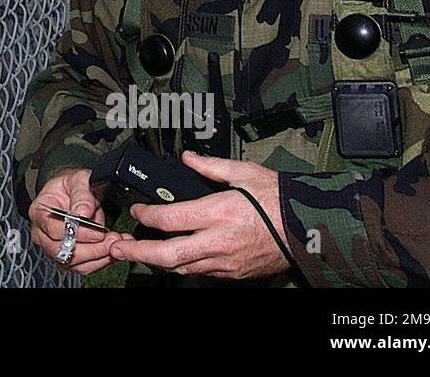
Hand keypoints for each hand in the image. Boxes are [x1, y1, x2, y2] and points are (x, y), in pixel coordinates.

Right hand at [28, 168, 131, 276]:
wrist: (72, 192)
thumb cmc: (71, 185)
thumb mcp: (78, 180)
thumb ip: (82, 195)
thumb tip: (83, 212)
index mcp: (39, 212)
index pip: (55, 230)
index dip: (79, 233)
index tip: (99, 231)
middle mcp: (42, 234)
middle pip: (64, 253)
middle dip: (93, 249)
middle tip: (113, 239)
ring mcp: (54, 248)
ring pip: (76, 264)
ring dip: (100, 256)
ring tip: (116, 242)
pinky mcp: (68, 258)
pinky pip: (84, 267)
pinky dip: (101, 260)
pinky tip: (112, 249)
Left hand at [109, 151, 289, 279]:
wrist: (310, 229)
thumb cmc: (279, 199)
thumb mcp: (245, 172)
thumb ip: (210, 166)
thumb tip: (188, 157)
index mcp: (218, 213)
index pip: (169, 220)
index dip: (145, 216)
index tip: (137, 211)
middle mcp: (218, 241)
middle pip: (168, 255)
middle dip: (138, 253)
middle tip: (119, 247)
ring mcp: (226, 262)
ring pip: (182, 269)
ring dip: (157, 262)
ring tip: (138, 253)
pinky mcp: (234, 273)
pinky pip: (201, 272)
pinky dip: (184, 266)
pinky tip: (174, 257)